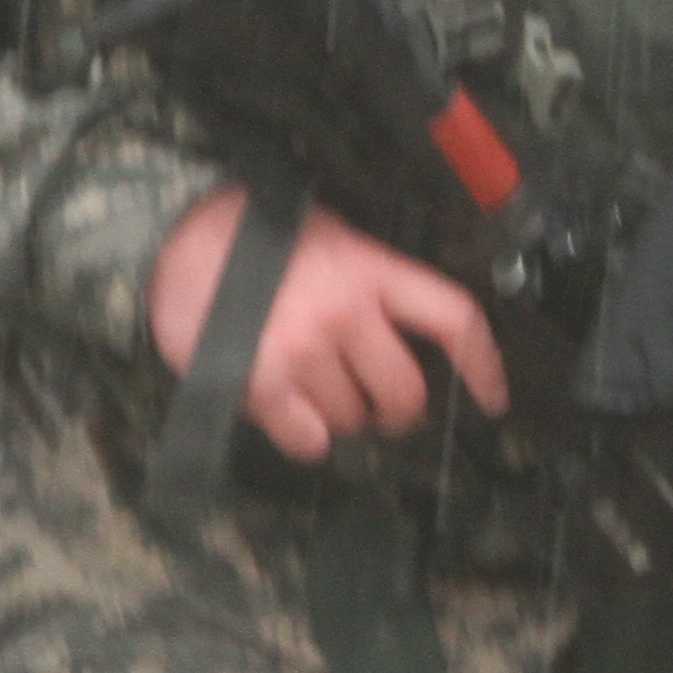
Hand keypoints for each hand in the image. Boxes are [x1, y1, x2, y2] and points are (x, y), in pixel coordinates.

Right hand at [148, 183, 507, 462]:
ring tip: (313, 391)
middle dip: (396, 412)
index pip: (454, 319)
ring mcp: (303, 346)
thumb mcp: (335, 240)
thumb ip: (374, 286)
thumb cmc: (258, 238)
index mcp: (374, 268)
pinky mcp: (259, 379)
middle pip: (405, 390)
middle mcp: (347, 309)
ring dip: (340, 418)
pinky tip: (293, 418)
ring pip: (352, 418)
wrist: (178, 234)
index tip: (494, 402)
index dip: (483, 367)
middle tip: (379, 409)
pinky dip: (305, 438)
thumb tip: (407, 341)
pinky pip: (307, 438)